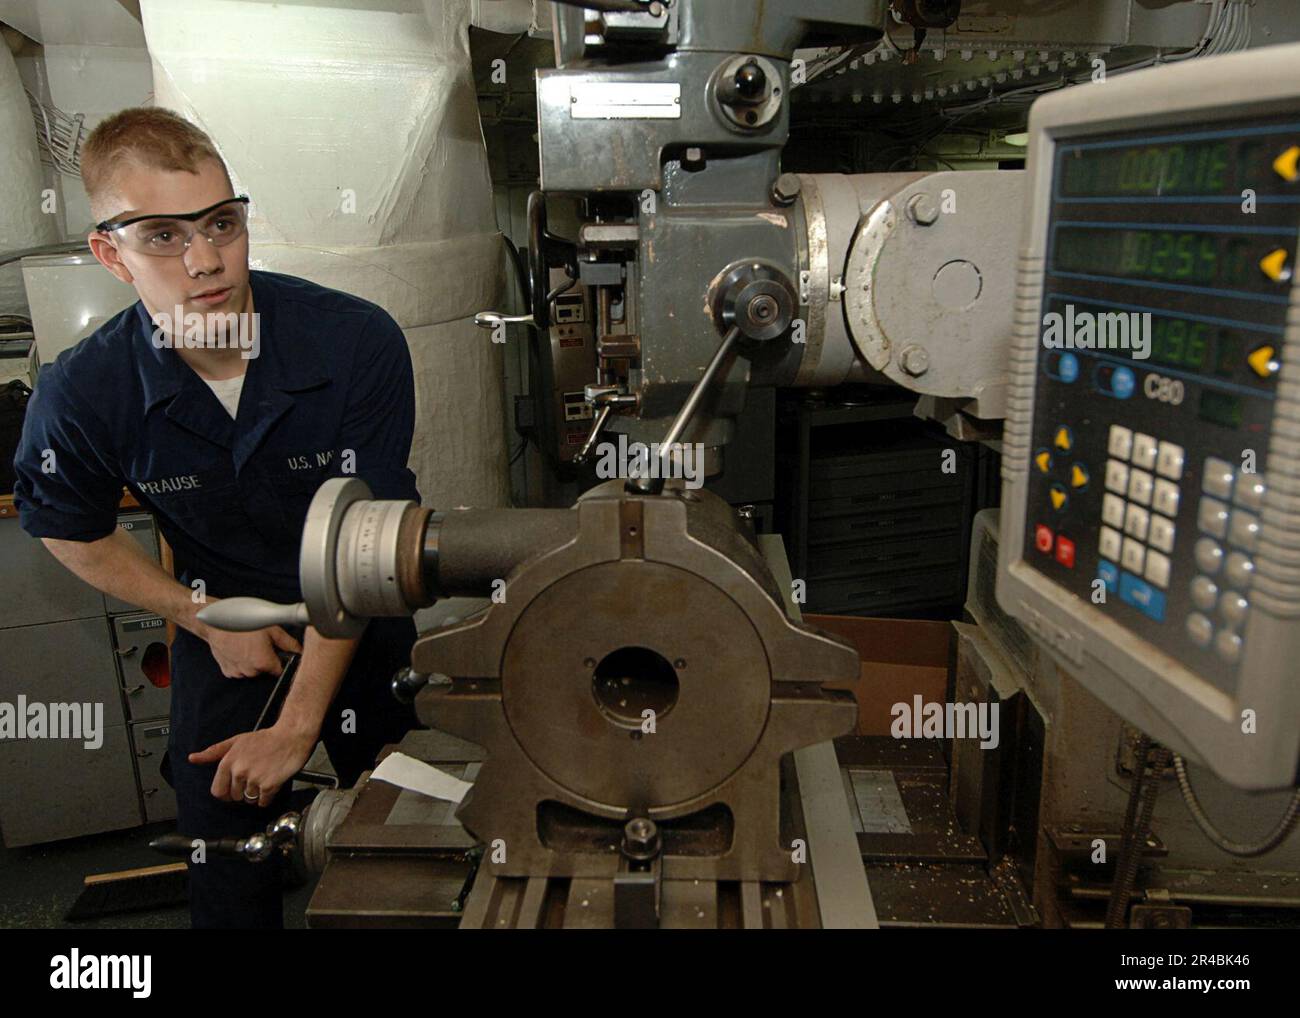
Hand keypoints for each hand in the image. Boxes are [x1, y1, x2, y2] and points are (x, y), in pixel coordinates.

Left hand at [188, 723, 316, 805]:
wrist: (291, 736)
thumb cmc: (265, 738)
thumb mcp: (236, 740)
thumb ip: (214, 752)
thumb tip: (192, 758)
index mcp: (228, 762)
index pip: (218, 791)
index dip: (226, 793)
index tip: (234, 789)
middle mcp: (239, 772)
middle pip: (234, 797)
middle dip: (243, 791)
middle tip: (255, 777)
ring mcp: (254, 779)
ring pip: (249, 800)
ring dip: (256, 794)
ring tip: (264, 778)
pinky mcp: (269, 785)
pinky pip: (263, 802)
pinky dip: (267, 797)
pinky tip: (272, 783)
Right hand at [197, 598, 301, 677]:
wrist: (216, 623)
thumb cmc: (244, 623)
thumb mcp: (272, 629)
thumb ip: (289, 643)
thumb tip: (300, 651)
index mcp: (264, 663)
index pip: (281, 672)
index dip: (282, 663)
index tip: (280, 655)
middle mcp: (250, 672)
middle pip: (266, 671)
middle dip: (266, 660)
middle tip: (261, 645)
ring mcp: (238, 673)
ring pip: (252, 672)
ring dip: (253, 663)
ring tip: (248, 646)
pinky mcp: (227, 672)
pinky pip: (240, 671)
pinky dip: (241, 663)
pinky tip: (239, 650)